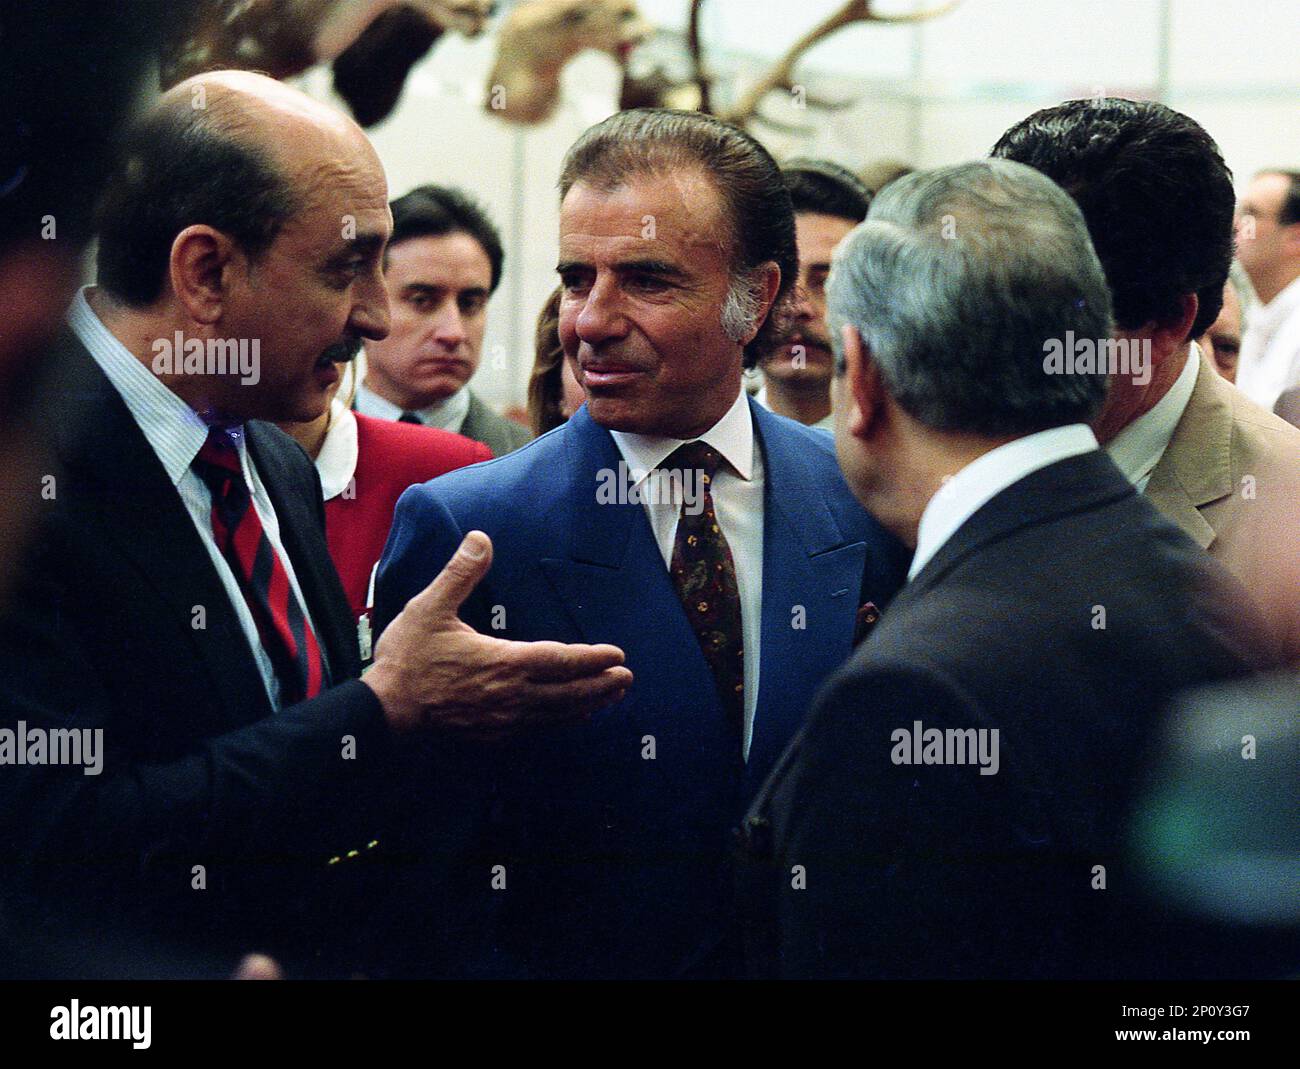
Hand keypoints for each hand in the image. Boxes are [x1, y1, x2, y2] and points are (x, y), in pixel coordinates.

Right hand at [364, 531, 631, 739]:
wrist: (384, 712)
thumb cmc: (409, 658)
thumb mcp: (431, 608)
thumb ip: (461, 573)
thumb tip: (481, 538)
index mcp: (504, 663)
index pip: (561, 661)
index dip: (592, 659)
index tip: (617, 655)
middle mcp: (512, 696)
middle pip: (569, 693)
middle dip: (600, 685)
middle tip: (626, 678)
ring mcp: (504, 720)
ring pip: (557, 715)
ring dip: (587, 705)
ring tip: (610, 697)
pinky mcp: (492, 735)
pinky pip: (538, 729)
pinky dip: (562, 722)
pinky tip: (570, 718)